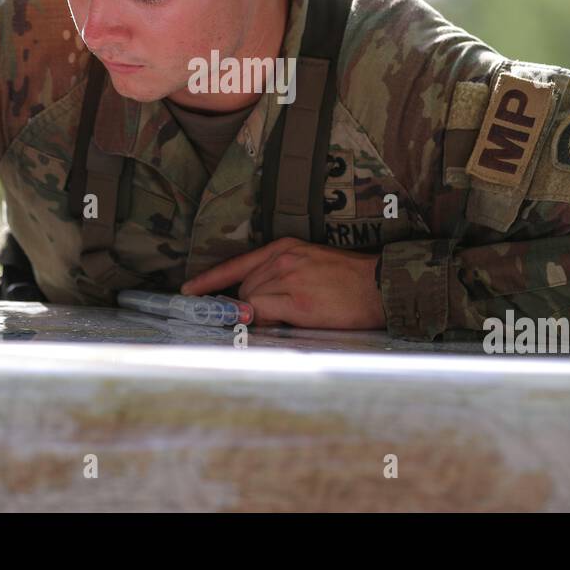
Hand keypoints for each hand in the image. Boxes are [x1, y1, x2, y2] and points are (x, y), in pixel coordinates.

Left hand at [180, 238, 385, 329]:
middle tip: (279, 315)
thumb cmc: (349, 280)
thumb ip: (280, 277)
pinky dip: (264, 321)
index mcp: (285, 247)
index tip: (189, 291)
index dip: (209, 280)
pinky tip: (286, 321)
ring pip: (250, 301)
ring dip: (261, 315)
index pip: (236, 264)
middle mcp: (282, 258)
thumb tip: (252, 302)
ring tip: (294, 316)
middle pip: (242, 287)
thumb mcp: (310, 264)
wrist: (380, 285)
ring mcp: (288, 278)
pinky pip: (262, 313)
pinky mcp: (297, 300)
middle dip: (249, 305)